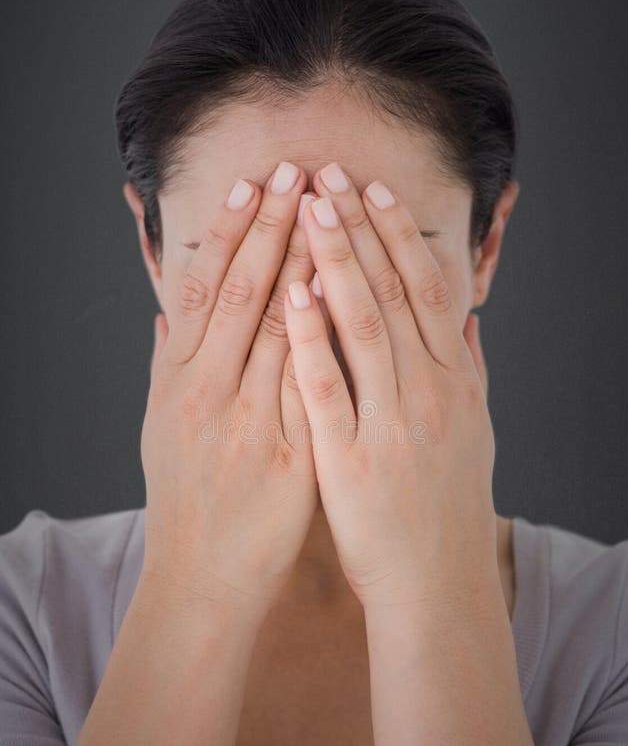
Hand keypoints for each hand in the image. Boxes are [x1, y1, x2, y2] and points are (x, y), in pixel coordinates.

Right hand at [140, 162, 319, 617]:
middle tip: (300, 167)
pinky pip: (315, 386)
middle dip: (275, 225)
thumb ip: (167, 367)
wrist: (201, 578)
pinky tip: (349, 294)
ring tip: (332, 207)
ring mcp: (251, 424)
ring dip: (308, 262)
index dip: (232, 231)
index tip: (255, 183)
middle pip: (246, 293)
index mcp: (179, 381)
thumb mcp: (161, 428)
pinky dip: (329, 337)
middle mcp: (209, 394)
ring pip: (283, 326)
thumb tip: (169, 316)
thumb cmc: (186, 499)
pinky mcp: (292, 457)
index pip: (208, 289)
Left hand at [284, 163, 497, 609]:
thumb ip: (469, 375)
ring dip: (334, 261)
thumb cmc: (445, 506)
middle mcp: (428, 391)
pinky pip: (327, 388)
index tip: (371, 190)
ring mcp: (391, 422)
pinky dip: (311, 338)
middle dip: (357, 229)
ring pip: (363, 325)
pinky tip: (291, 295)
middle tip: (327, 175)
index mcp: (454, 382)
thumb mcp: (472, 435)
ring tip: (305, 209)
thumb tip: (467, 326)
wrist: (436, 582)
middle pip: (393, 292)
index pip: (426, 290)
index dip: (397, 236)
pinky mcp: (352, 458)